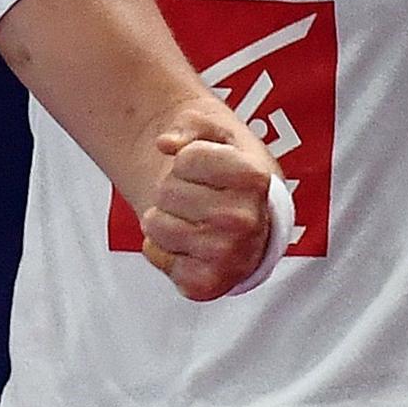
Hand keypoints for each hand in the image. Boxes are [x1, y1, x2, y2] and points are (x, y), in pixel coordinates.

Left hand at [137, 111, 276, 300]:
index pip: (185, 158)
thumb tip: (165, 143)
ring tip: (191, 218)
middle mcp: (247, 220)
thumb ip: (192, 123)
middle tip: (197, 196)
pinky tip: (187, 243)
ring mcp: (229, 257)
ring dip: (163, 216)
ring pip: (154, 223)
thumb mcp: (217, 133)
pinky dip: (160, 246)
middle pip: (166, 191)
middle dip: (173, 188)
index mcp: (254, 178)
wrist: (242, 220)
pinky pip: (153, 253)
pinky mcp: (206, 284)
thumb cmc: (226, 171)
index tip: (205, 166)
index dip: (186, 159)